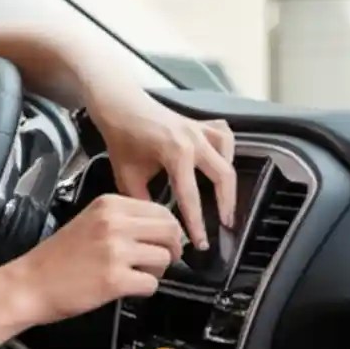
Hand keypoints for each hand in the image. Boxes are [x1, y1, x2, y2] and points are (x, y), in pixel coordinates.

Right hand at [8, 194, 182, 324]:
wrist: (29, 284)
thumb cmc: (56, 259)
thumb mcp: (89, 222)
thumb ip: (123, 221)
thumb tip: (160, 232)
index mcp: (109, 204)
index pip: (162, 210)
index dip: (167, 231)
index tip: (160, 243)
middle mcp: (114, 222)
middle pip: (170, 231)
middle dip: (170, 250)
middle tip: (157, 262)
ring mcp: (115, 250)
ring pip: (165, 258)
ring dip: (156, 271)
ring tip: (135, 276)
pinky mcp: (115, 279)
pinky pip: (152, 284)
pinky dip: (144, 290)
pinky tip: (125, 289)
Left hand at [90, 96, 236, 250]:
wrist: (119, 105)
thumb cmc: (122, 138)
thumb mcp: (127, 176)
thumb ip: (143, 202)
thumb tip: (157, 224)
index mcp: (175, 153)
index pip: (191, 196)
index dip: (197, 223)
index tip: (200, 242)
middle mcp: (194, 140)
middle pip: (223, 176)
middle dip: (226, 205)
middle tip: (224, 226)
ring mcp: (200, 129)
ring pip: (228, 156)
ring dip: (230, 181)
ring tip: (227, 202)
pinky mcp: (201, 124)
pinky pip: (225, 136)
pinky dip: (228, 151)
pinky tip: (223, 164)